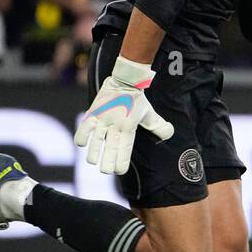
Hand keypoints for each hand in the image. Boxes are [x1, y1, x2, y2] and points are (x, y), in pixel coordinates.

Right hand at [74, 56, 174, 174]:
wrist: (126, 80)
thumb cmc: (138, 100)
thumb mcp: (150, 114)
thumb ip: (158, 126)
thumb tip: (169, 135)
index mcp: (129, 127)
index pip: (125, 148)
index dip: (121, 161)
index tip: (119, 171)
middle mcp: (115, 124)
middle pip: (110, 148)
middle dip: (107, 162)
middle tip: (106, 171)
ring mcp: (103, 118)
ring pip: (95, 140)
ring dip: (93, 153)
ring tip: (93, 161)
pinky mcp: (93, 112)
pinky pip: (85, 127)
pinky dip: (82, 136)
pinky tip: (82, 144)